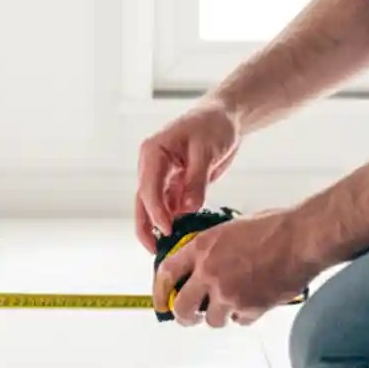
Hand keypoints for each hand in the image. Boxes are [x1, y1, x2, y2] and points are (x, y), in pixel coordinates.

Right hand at [135, 99, 240, 251]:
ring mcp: (162, 175)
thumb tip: (187, 209)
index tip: (166, 231)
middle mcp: (152, 165)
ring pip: (154, 206)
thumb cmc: (214, 125)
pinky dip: (175, 220)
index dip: (156, 212)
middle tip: (155, 250)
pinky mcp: (175, 183)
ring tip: (168, 249)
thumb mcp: (207, 151)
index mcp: (153, 152)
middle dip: (147, 227)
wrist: (225, 117)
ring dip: (160, 226)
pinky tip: (183, 236)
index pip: (148, 188)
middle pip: (143, 201)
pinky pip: (170, 205)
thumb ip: (196, 181)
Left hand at [152, 210, 319, 327]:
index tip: (160, 303)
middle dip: (185, 317)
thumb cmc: (275, 228)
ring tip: (234, 304)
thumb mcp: (231, 229)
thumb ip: (212, 250)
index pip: (167, 273)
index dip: (159, 292)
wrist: (302, 239)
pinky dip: (245, 315)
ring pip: (212, 320)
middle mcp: (210, 272)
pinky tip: (256, 301)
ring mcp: (229, 292)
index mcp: (202, 248)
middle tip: (191, 317)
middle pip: (182, 308)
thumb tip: (202, 267)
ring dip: (220, 316)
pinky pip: (240, 320)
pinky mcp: (250, 307)